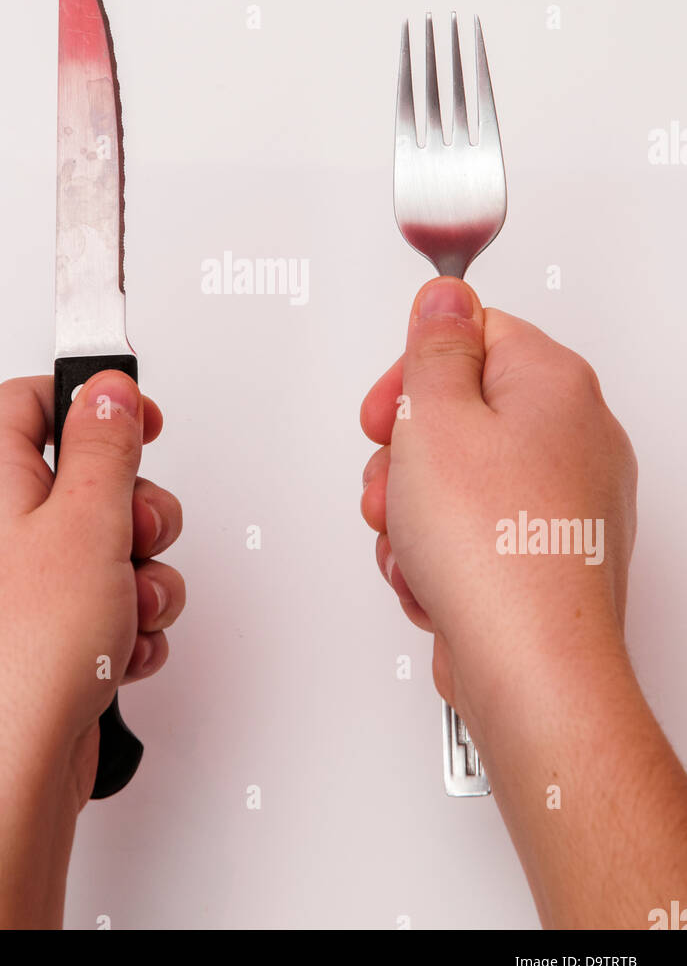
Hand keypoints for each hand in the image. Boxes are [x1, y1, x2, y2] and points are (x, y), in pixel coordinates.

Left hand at [0, 369, 183, 927]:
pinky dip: (123, 625)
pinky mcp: (33, 642)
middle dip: (134, 506)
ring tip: (131, 607)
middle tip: (141, 531)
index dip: (92, 401)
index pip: (31, 400)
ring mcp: (8, 592)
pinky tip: (121, 651)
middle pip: (79, 479)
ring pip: (99, 550)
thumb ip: (105, 445)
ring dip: (140, 576)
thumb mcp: (87, 520)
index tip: (142, 421)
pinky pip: (96, 608)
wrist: (3, 773)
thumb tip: (107, 391)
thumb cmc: (22, 655)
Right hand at [360, 277, 636, 732]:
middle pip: (460, 412)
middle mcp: (575, 437)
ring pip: (457, 479)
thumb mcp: (435, 417)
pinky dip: (439, 553)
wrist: (529, 666)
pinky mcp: (545, 555)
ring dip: (412, 511)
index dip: (413, 373)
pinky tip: (433, 577)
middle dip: (405, 453)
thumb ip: (434, 347)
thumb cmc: (496, 552)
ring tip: (412, 540)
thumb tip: (443, 300)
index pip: (473, 333)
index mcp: (556, 384)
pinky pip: (473, 532)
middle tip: (395, 481)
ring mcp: (566, 501)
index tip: (389, 410)